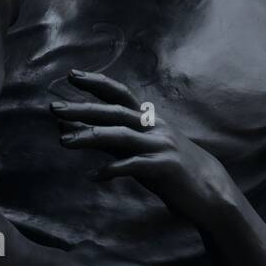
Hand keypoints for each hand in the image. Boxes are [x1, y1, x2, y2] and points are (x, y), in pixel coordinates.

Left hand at [52, 70, 232, 223]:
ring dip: (89, 137)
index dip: (96, 83)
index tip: (72, 75)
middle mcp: (154, 127)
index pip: (119, 94)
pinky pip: (133, 166)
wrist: (210, 190)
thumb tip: (77, 129)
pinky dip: (112, 169)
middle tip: (54, 108)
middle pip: (114, 112)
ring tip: (63, 141)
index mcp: (148, 119)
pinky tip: (93, 176)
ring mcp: (160, 146)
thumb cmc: (169, 169)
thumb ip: (112, 139)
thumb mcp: (140, 150)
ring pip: (120, 136)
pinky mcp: (165, 167)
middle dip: (83, 109)